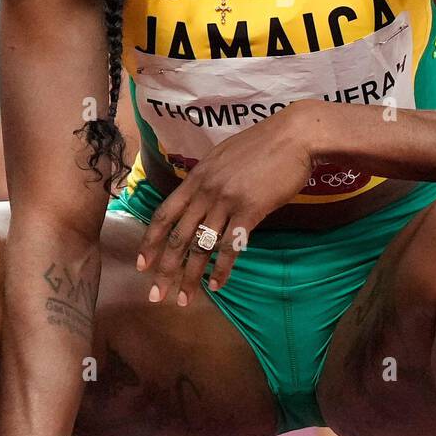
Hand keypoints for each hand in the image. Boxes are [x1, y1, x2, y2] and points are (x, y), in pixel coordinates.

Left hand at [136, 102, 316, 307]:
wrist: (293, 136)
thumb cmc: (263, 144)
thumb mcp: (223, 157)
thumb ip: (208, 178)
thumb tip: (200, 197)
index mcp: (196, 177)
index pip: (164, 214)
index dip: (150, 242)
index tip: (142, 264)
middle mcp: (205, 191)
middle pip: (178, 236)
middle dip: (164, 269)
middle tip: (155, 294)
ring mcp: (226, 201)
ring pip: (201, 246)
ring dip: (191, 277)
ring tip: (185, 299)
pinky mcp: (250, 210)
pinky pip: (231, 246)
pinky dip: (222, 269)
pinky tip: (218, 285)